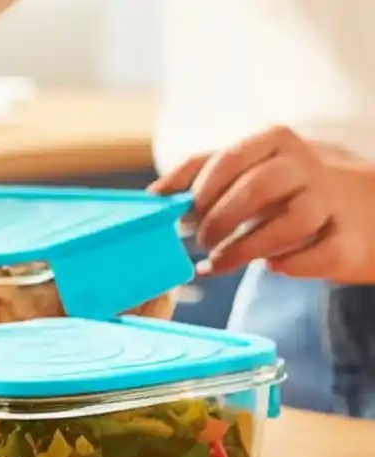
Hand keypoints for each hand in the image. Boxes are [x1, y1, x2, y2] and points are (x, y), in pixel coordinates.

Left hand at [149, 126, 374, 282]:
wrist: (363, 208)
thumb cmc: (288, 188)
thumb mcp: (249, 168)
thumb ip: (204, 174)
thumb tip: (153, 196)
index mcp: (276, 141)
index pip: (228, 157)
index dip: (198, 189)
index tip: (182, 214)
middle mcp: (309, 165)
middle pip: (258, 188)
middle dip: (220, 219)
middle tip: (202, 241)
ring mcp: (333, 201)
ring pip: (290, 222)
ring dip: (245, 249)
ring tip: (217, 264)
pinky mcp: (350, 239)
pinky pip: (319, 254)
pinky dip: (289, 265)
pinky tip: (271, 266)